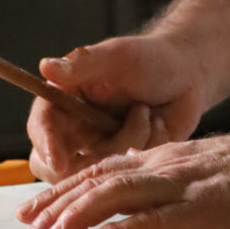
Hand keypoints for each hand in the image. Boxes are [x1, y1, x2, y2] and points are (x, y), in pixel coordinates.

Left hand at [16, 114, 229, 228]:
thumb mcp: (207, 177)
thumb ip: (176, 189)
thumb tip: (154, 209)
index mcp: (163, 161)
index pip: (100, 174)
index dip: (62, 193)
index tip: (32, 213)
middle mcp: (161, 169)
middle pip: (93, 185)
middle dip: (53, 210)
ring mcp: (178, 189)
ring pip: (111, 198)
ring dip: (72, 219)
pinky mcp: (200, 211)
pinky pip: (149, 223)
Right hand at [26, 32, 207, 182]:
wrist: (187, 74)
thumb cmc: (148, 58)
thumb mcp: (117, 56)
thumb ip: (83, 64)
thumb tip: (46, 67)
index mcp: (64, 102)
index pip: (41, 127)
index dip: (46, 146)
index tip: (58, 162)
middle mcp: (77, 130)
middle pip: (56, 168)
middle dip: (85, 163)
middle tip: (114, 144)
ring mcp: (102, 151)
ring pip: (101, 170)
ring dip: (131, 138)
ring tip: (146, 112)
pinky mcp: (127, 164)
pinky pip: (133, 172)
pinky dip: (150, 146)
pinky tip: (159, 125)